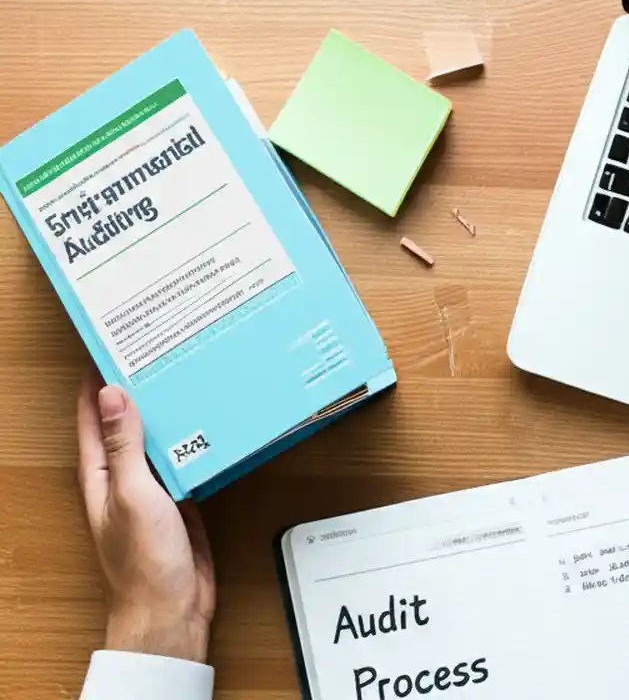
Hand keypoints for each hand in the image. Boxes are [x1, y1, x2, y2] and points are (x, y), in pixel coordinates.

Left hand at [77, 376, 215, 662]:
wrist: (171, 609)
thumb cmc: (143, 561)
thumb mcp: (132, 495)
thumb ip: (123, 446)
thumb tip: (110, 393)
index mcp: (99, 472)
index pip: (92, 413)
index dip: (98, 378)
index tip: (115, 343)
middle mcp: (122, 475)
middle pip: (127, 421)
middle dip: (140, 388)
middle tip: (163, 350)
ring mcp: (151, 488)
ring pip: (159, 438)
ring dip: (170, 413)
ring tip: (190, 376)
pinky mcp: (179, 500)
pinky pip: (185, 460)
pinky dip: (195, 440)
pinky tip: (212, 422)